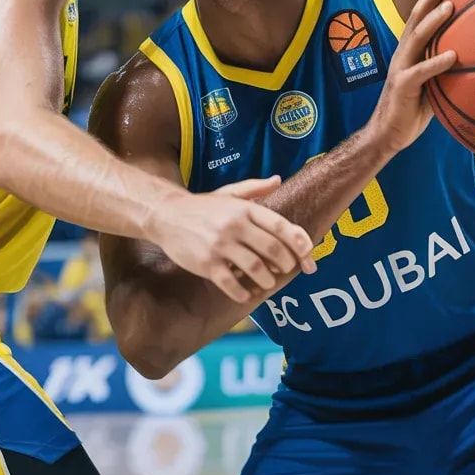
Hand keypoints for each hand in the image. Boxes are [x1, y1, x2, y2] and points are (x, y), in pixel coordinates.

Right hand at [149, 177, 315, 303]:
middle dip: (286, 264)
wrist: (166, 215)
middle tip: (287, 270)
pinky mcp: (207, 264)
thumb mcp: (229, 193)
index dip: (300, 243)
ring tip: (267, 283)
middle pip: (273, 249)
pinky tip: (245, 294)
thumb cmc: (202, 206)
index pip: (280, 226)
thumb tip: (278, 180)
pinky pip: (232, 284)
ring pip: (256, 269)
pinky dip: (243, 293)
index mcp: (244, 209)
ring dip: (267, 281)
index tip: (309, 257)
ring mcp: (220, 246)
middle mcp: (235, 226)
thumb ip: (254, 188)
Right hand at [366, 0, 464, 156]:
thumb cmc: (415, 108)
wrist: (388, 134)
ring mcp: (402, 67)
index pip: (425, 9)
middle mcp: (404, 50)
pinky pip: (420, 73)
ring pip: (417, 36)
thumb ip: (451, 65)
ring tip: (452, 5)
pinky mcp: (402, 86)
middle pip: (419, 12)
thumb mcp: (436, 81)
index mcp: (412, 46)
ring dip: (434, 20)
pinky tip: (453, 56)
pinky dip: (436, 63)